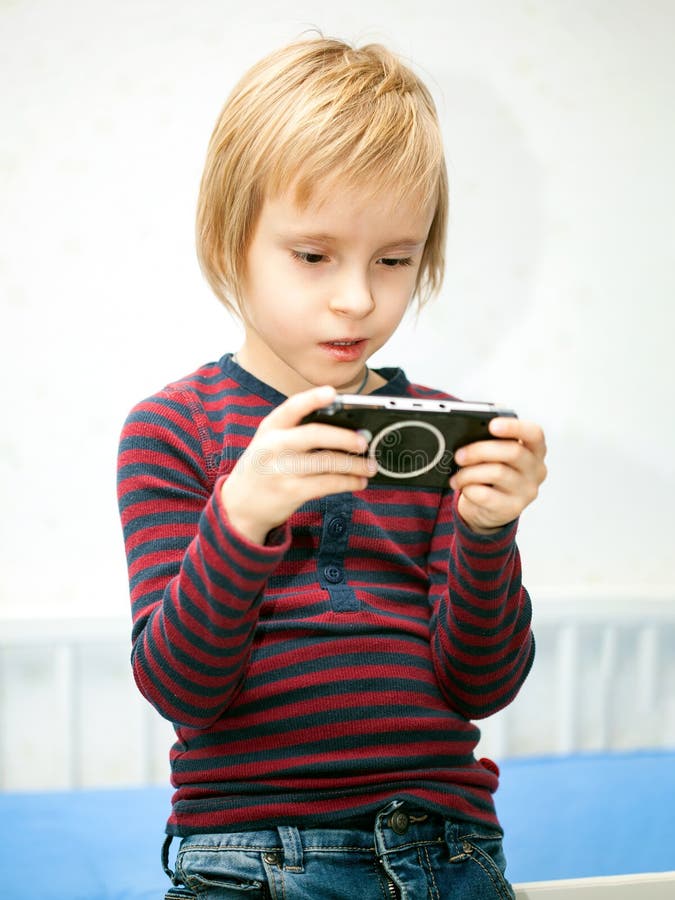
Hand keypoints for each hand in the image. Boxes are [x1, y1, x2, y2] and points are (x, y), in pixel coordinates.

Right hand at [221, 385, 375, 543]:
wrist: (240, 505)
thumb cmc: (265, 467)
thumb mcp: (270, 442)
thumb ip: (299, 432)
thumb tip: (348, 431)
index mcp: (270, 427)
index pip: (292, 407)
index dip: (313, 398)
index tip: (332, 392)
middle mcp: (273, 445)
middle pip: (315, 434)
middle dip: (345, 437)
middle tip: (365, 442)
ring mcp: (281, 470)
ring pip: (326, 462)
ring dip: (354, 464)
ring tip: (370, 466)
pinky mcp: (291, 492)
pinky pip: (327, 484)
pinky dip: (348, 482)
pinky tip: (358, 481)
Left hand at [449, 418, 546, 534]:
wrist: (490, 508)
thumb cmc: (494, 474)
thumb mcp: (496, 455)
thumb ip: (490, 440)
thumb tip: (468, 431)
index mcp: (535, 449)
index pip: (534, 433)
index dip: (514, 426)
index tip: (492, 425)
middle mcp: (536, 469)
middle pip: (513, 452)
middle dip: (480, 450)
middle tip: (460, 455)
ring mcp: (527, 491)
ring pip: (496, 473)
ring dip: (469, 473)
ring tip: (458, 476)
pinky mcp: (513, 508)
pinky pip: (486, 494)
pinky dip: (469, 489)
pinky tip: (465, 488)